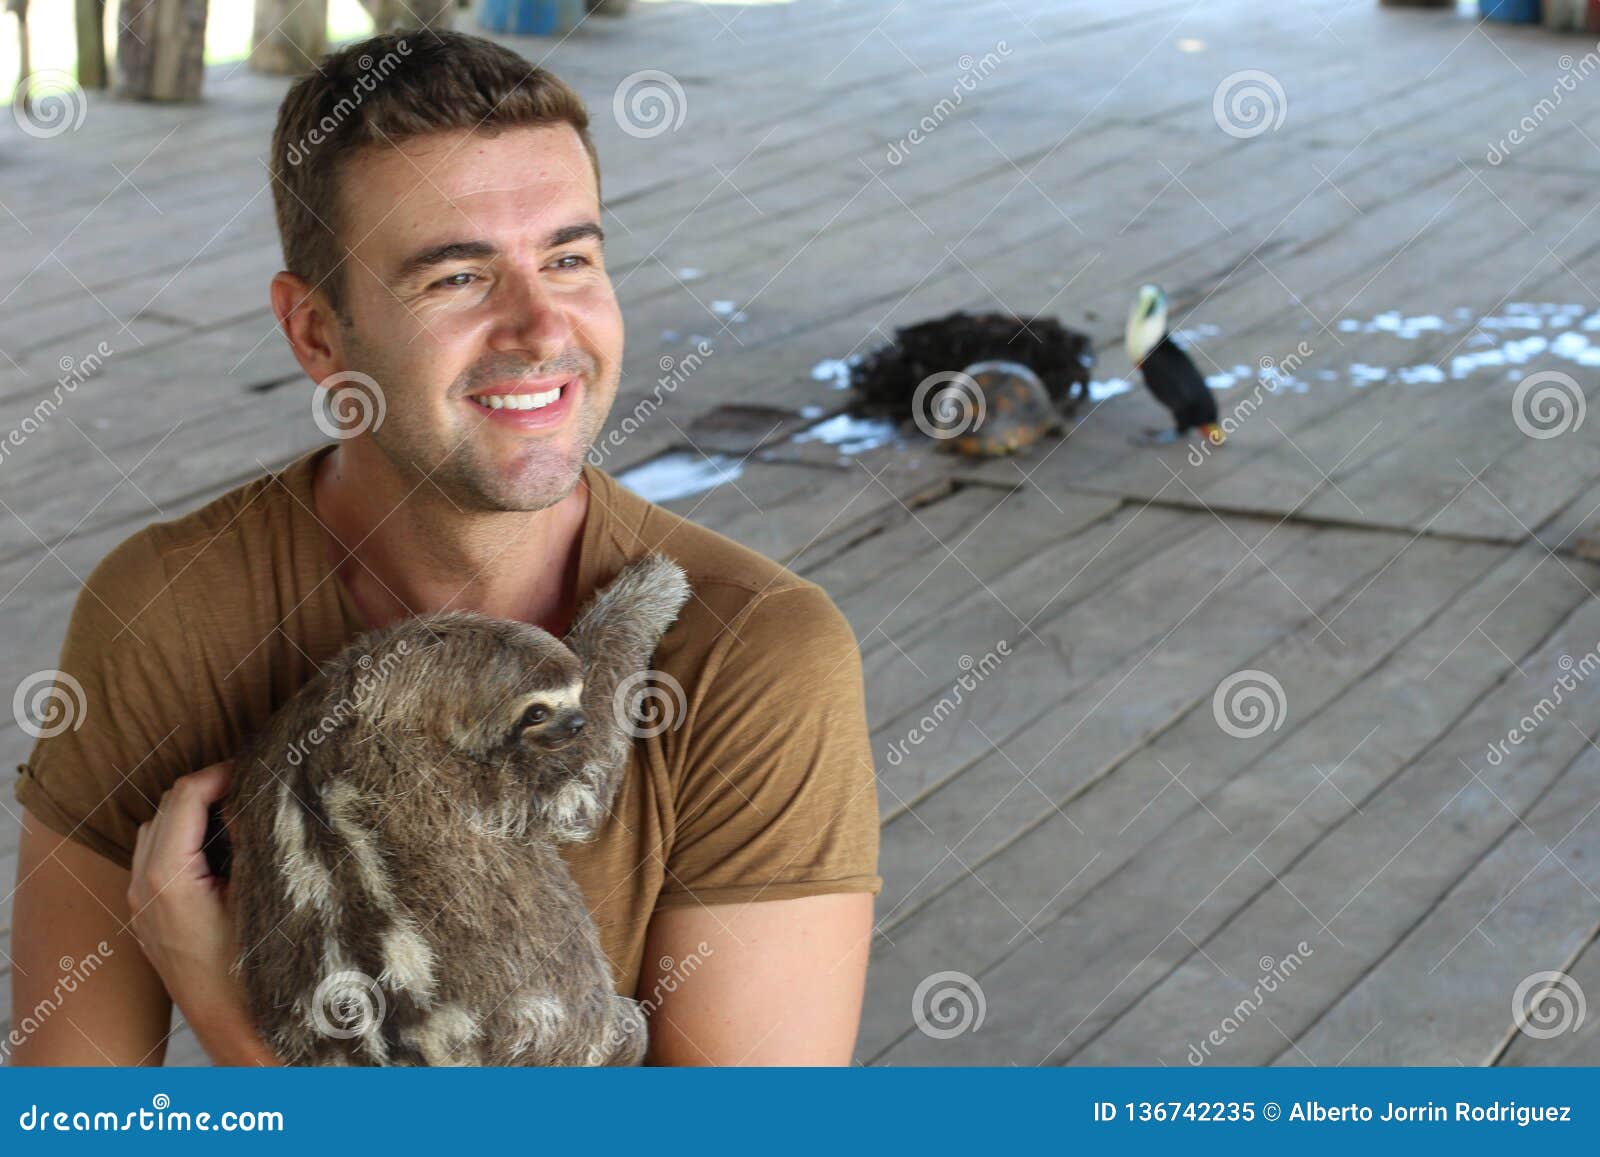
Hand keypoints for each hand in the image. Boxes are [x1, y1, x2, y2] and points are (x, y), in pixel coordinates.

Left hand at [128, 761, 278, 1064]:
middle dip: (206, 789)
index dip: (222, 774)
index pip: (185, 795)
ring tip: (237, 813)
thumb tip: (251, 794)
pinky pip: (153, 858)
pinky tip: (218, 849)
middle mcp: (141, 885)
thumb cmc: (254, 963)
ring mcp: (139, 903)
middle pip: (166, 807)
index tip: (256, 769)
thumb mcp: (258, 892)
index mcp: (167, 875)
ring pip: (155, 830)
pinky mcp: (146, 917)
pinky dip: (180, 839)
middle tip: (251, 786)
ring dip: (191, 813)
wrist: (234, 1026)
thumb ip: (248, 838)